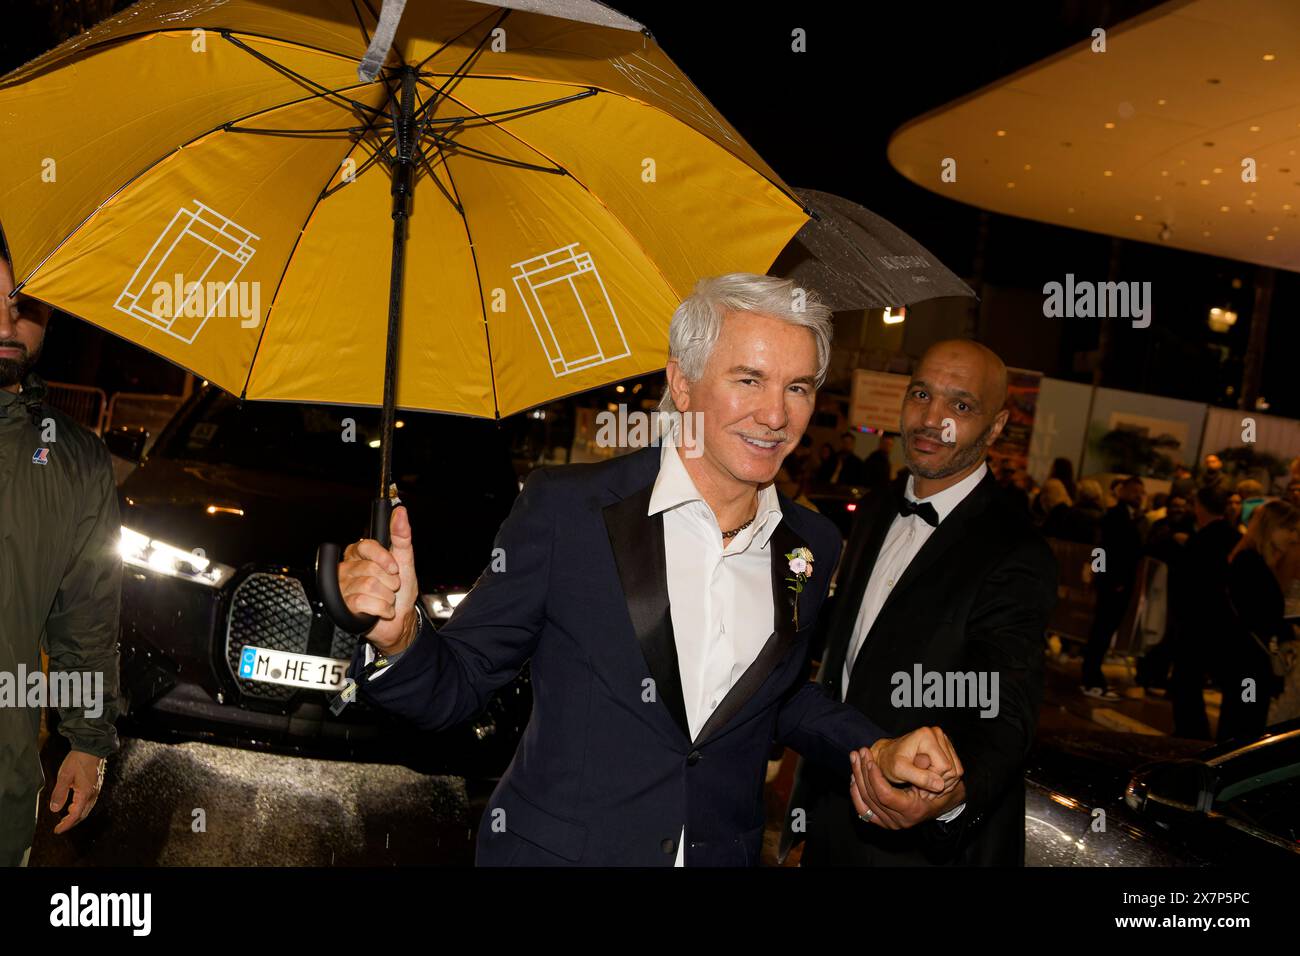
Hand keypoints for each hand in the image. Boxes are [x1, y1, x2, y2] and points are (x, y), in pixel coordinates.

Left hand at [50, 751, 104, 833]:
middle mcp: (92, 794)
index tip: (57, 830)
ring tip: (64, 818)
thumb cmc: (79, 760)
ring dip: (75, 816)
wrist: (93, 747)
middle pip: (82, 814)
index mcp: (85, 793)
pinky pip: (89, 803)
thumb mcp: (64, 776)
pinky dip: (80, 808)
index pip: (75, 815)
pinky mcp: (96, 786)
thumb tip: (54, 809)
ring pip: (86, 809)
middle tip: (59, 827)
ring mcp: (96, 790)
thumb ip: (59, 793)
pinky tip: (73, 805)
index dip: (66, 824)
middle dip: (71, 822)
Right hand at [339, 505, 419, 651]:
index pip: (365, 546)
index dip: (383, 557)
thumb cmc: (401, 591)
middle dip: (389, 581)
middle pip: (370, 568)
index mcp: (360, 554)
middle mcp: (348, 568)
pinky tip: (381, 610)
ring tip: (386, 599)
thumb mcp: (405, 561)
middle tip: (391, 588)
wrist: (400, 621)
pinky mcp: (343, 606)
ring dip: (386, 596)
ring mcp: (344, 587)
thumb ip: (401, 536)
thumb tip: (400, 512)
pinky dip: (381, 608)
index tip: (394, 568)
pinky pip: (363, 601)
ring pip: (368, 585)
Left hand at [849, 748, 965, 829]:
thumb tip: (922, 757)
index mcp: (911, 810)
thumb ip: (924, 771)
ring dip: (857, 777)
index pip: (885, 794)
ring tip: (854, 758)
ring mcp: (889, 823)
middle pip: (872, 796)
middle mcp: (898, 820)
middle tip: (858, 753)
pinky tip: (853, 777)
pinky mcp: (882, 822)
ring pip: (865, 801)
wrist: (941, 805)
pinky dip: (855, 794)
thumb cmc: (938, 789)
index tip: (870, 758)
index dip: (874, 776)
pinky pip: (863, 810)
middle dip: (862, 772)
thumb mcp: (934, 780)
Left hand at [869, 725, 962, 791]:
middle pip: (952, 769)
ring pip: (956, 771)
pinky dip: (945, 780)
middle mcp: (937, 734)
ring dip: (942, 784)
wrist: (887, 757)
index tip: (917, 787)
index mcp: (926, 736)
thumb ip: (919, 777)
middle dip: (938, 783)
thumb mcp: (899, 771)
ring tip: (924, 787)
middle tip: (921, 789)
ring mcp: (943, 740)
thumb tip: (940, 785)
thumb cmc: (890, 763)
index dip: (933, 780)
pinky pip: (956, 770)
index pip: (944, 767)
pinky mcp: (945, 748)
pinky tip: (930, 783)